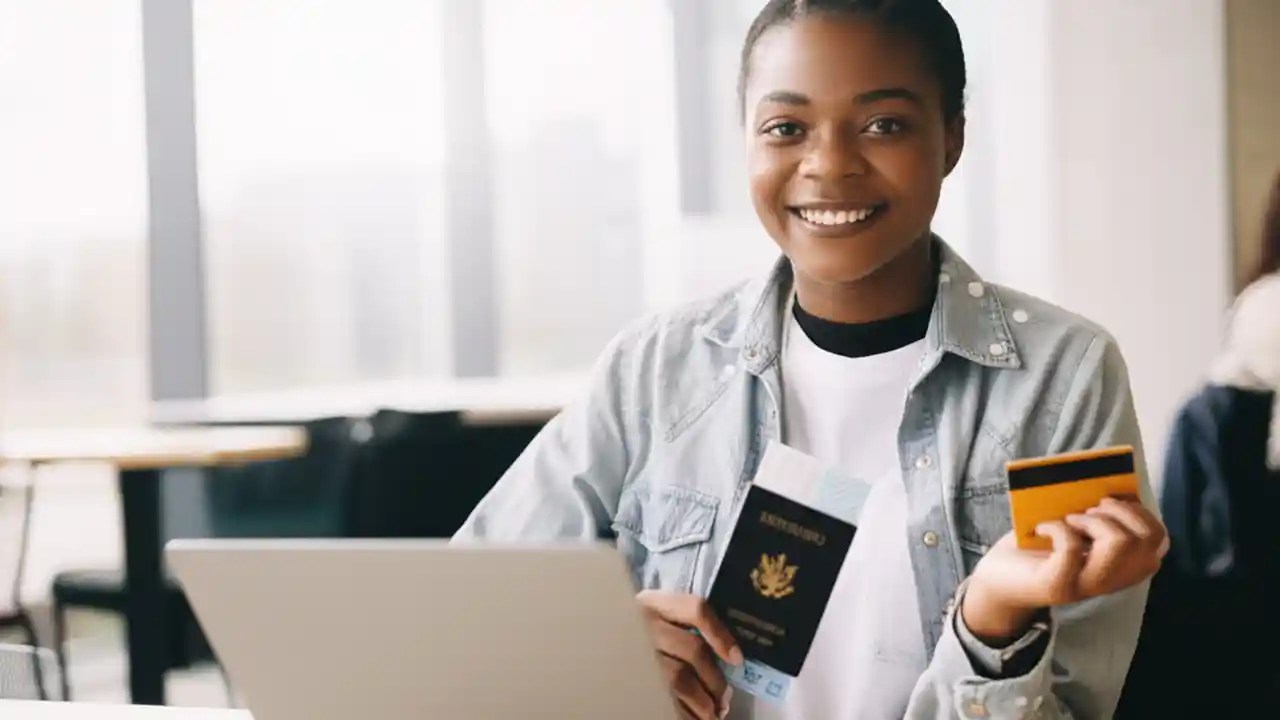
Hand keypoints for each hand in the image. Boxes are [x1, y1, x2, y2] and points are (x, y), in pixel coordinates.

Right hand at [637, 590, 742, 719]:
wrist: (599, 643)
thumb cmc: (642, 632)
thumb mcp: (661, 618)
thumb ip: (690, 628)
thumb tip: (731, 660)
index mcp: (656, 603)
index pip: (696, 609)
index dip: (720, 634)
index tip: (737, 659)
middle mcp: (645, 623)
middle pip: (692, 649)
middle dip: (714, 679)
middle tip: (725, 699)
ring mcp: (636, 651)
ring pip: (678, 677)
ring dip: (702, 701)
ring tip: (712, 714)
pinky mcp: (630, 677)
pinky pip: (662, 698)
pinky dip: (682, 712)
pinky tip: (693, 718)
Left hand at [963, 497, 1168, 643]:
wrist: (997, 579)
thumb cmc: (1037, 545)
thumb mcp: (1072, 526)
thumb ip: (1094, 513)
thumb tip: (1107, 482)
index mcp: (1122, 565)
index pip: (1159, 539)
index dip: (1140, 512)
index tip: (1109, 502)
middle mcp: (1112, 580)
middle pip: (1147, 539)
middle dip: (1120, 512)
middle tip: (1088, 509)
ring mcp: (1087, 586)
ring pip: (1119, 543)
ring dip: (1093, 520)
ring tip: (1070, 518)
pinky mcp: (1059, 586)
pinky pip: (1072, 549)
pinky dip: (1057, 527)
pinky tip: (1043, 527)